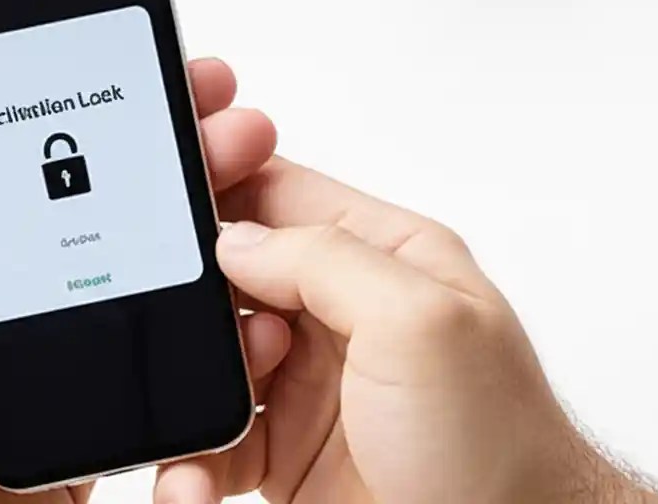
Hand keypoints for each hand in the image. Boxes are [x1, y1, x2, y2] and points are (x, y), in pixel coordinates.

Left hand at [0, 59, 288, 503]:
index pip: (29, 177)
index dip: (93, 126)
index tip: (154, 87)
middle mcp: (2, 318)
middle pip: (100, 219)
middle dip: (170, 165)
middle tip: (230, 124)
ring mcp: (52, 372)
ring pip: (139, 286)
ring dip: (199, 241)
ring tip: (254, 195)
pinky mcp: (90, 427)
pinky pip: (153, 370)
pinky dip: (201, 337)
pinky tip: (240, 300)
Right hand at [154, 158, 657, 503]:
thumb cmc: (497, 451)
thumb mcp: (421, 324)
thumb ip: (325, 260)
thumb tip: (234, 238)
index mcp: (382, 257)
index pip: (280, 191)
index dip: (218, 183)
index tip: (161, 201)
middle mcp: (339, 313)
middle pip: (228, 274)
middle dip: (193, 300)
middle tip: (190, 336)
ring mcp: (305, 383)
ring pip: (207, 358)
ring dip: (188, 384)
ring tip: (205, 419)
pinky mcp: (279, 452)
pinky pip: (206, 438)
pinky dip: (188, 456)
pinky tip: (195, 475)